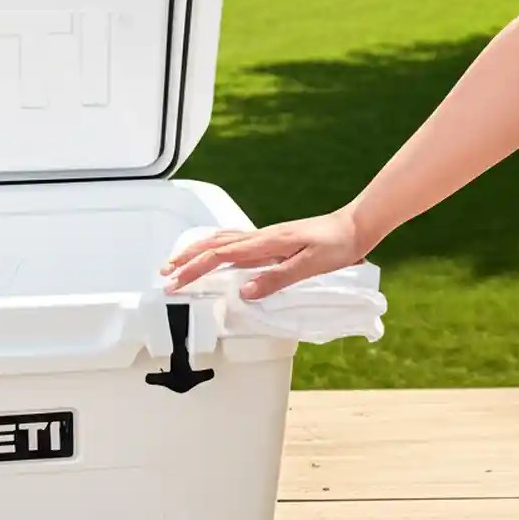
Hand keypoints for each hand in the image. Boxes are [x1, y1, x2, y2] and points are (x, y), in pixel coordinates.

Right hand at [160, 209, 373, 299]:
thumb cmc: (337, 246)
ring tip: (177, 264)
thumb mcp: (311, 266)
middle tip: (164, 275)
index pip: (219, 256)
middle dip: (185, 260)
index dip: (194, 270)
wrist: (354, 227)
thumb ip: (277, 279)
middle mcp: (260, 237)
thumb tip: (244, 292)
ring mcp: (263, 237)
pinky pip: (232, 241)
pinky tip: (210, 253)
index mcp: (266, 244)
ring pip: (219, 240)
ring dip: (195, 252)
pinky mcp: (269, 240)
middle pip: (212, 245)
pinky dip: (212, 247)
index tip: (175, 283)